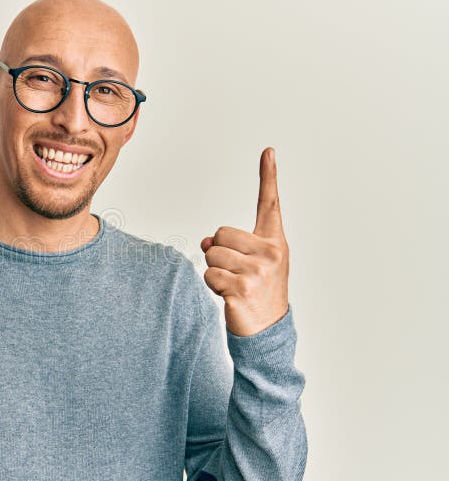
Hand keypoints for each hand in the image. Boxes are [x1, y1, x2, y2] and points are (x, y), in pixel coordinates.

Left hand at [200, 147, 288, 336]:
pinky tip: (230, 296)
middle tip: (235, 272)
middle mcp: (271, 252)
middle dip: (218, 253)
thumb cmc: (258, 292)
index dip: (268, 177)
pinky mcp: (242, 288)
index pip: (270, 204)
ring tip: (234, 284)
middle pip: (220, 234)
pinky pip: (209, 275)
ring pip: (212, 255)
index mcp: (275, 242)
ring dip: (215, 271)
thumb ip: (233, 245)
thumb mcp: (253, 263)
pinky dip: (213, 286)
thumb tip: (206, 241)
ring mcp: (258, 270)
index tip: (268, 152)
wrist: (267, 329)